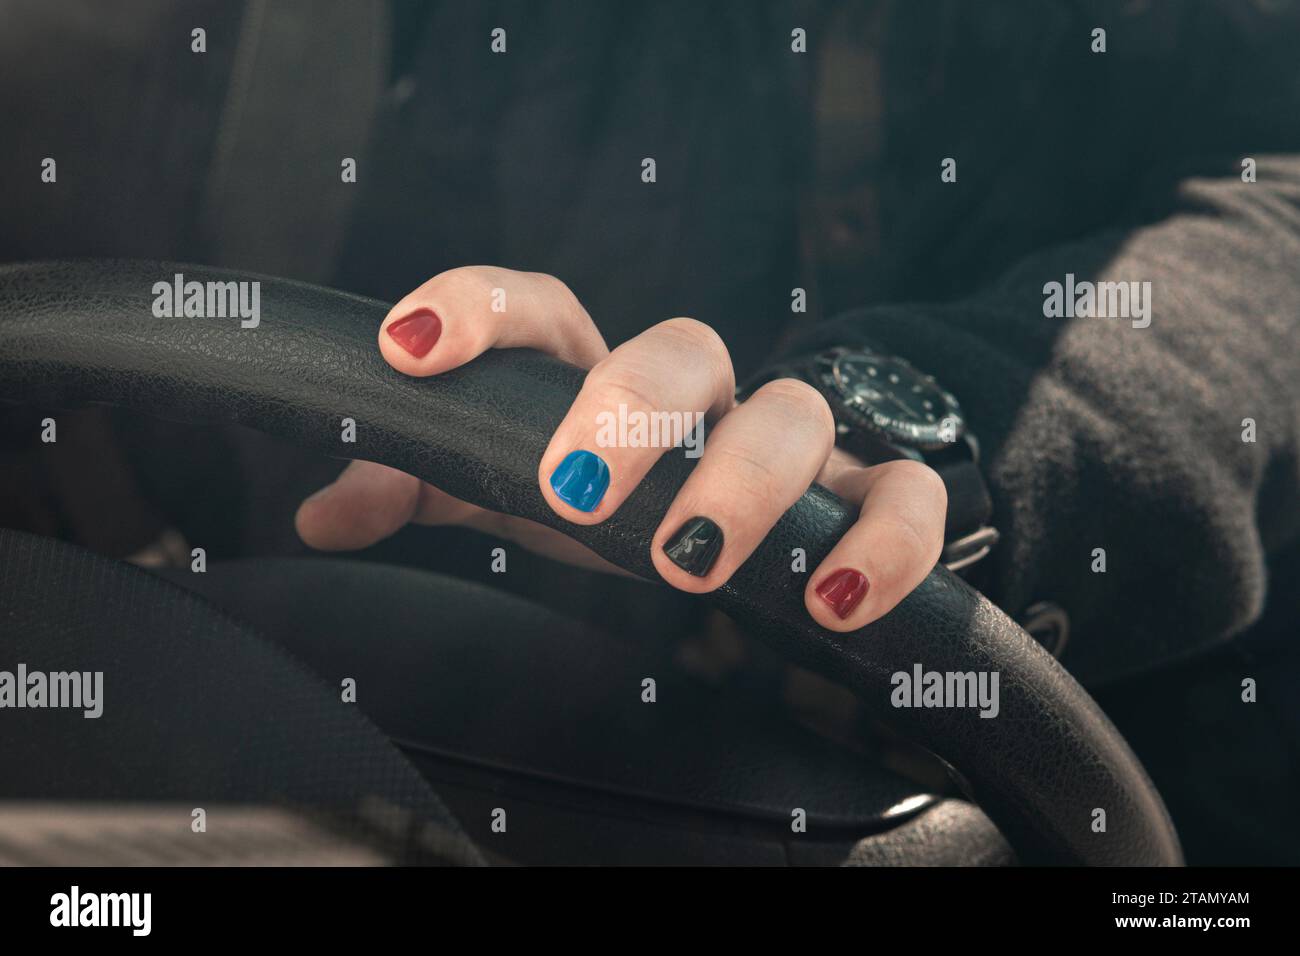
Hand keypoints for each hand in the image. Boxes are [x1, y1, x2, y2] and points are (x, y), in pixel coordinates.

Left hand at [295, 267, 946, 630]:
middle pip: (686, 346)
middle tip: (567, 490)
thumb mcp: (508, 488)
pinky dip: (884, 542)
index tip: (409, 349)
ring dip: (746, 480)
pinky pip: (904, 497)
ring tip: (688, 562)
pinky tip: (833, 599)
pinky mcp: (861, 498)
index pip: (544, 307)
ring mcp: (786, 440)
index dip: (476, 311)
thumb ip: (422, 482)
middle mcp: (699, 393)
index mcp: (596, 375)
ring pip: (798, 413)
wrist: (749, 513)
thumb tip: (324, 509)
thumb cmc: (614, 492)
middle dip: (629, 407)